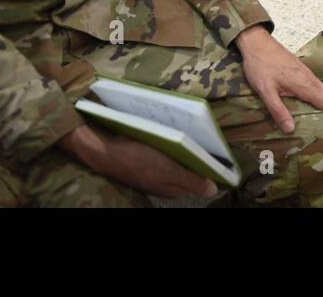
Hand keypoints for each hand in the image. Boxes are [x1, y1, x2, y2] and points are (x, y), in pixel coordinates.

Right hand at [59, 124, 217, 199]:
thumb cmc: (137, 159)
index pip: (199, 181)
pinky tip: (173, 135)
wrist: (103, 151)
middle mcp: (165, 185)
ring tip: (194, 133)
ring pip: (177, 163)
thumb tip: (213, 190)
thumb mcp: (166, 169)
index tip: (218, 152)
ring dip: (185, 150)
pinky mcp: (146, 164)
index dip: (209, 168)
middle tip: (206, 139)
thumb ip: (190, 180)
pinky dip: (172, 147)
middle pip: (189, 172)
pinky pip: (165, 157)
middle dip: (199, 158)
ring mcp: (155, 175)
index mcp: (172, 189)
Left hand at [236, 26, 322, 133]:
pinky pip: (320, 87)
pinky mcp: (302, 71)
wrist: (257, 43)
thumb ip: (278, 110)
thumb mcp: (265, 90)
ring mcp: (307, 74)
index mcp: (304, 85)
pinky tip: (322, 103)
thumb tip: (290, 129)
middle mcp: (309, 79)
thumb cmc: (260, 65)